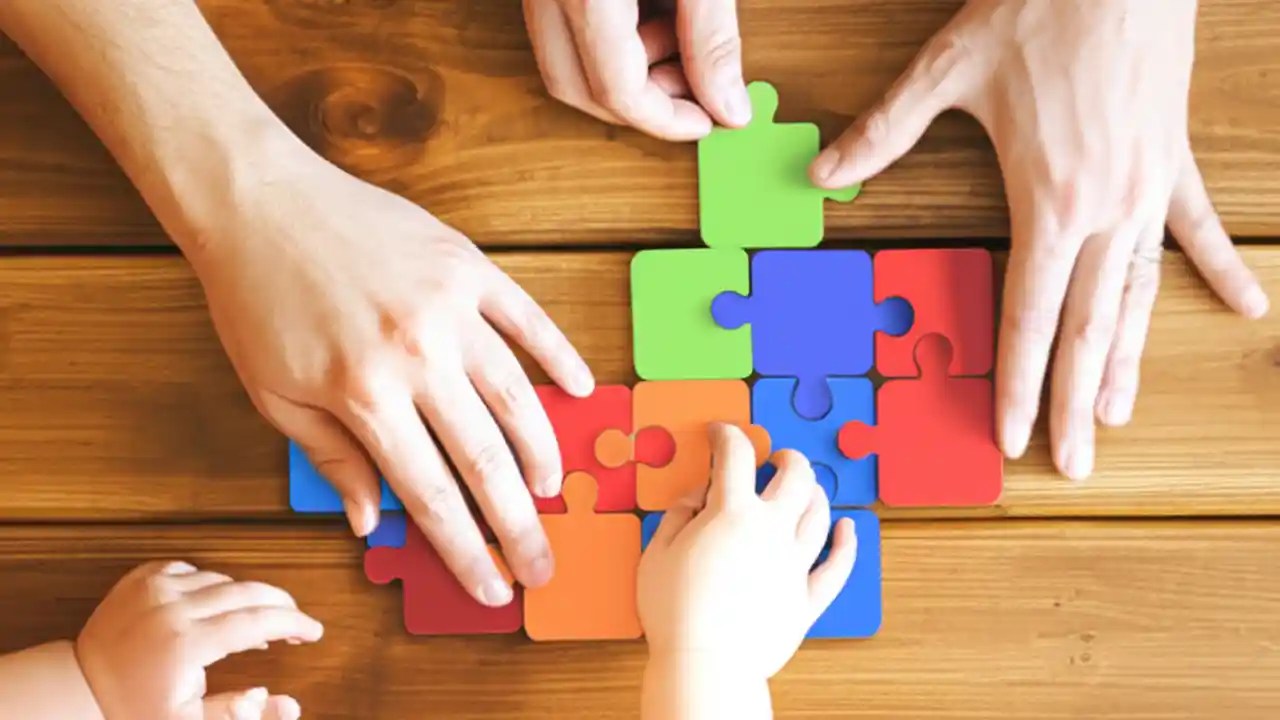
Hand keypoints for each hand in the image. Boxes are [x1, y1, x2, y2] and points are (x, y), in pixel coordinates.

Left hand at [75, 560, 323, 719]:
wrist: (78, 688)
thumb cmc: (134, 709)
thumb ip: (240, 713)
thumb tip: (290, 705)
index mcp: (187, 643)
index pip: (259, 623)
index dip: (293, 625)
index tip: (314, 632)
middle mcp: (174, 607)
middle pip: (249, 592)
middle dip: (281, 605)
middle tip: (296, 622)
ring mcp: (155, 587)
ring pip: (223, 580)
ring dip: (246, 597)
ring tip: (254, 622)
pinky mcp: (142, 578)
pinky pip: (192, 569)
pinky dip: (211, 583)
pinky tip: (213, 603)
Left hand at [186, 137, 594, 606]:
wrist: (258, 200)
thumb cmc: (256, 298)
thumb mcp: (275, 394)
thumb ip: (332, 459)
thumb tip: (371, 520)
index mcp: (364, 394)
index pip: (430, 492)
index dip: (465, 549)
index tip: (491, 585)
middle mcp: (417, 355)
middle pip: (485, 458)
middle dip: (518, 523)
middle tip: (542, 564)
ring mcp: (451, 307)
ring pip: (517, 395)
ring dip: (542, 450)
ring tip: (551, 488)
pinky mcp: (468, 266)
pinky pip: (528, 319)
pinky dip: (559, 356)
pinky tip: (580, 389)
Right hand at [522, 0, 751, 138]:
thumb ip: (712, 37)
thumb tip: (728, 106)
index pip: (616, 90)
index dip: (667, 119)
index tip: (708, 121)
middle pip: (574, 86)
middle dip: (640, 102)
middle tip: (695, 86)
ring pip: (562, 58)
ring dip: (622, 67)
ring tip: (679, 32)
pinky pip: (561, 22)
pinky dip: (608, 35)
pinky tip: (653, 9)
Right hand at [637, 423, 855, 679]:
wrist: (706, 663)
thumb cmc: (676, 612)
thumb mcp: (658, 551)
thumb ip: (679, 515)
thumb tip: (697, 498)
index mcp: (732, 514)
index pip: (735, 455)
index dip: (727, 435)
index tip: (720, 433)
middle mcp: (771, 531)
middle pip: (796, 476)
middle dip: (787, 457)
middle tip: (776, 457)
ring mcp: (794, 563)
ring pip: (820, 513)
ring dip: (815, 492)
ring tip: (806, 488)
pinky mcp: (807, 597)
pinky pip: (837, 566)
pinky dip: (847, 544)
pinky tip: (848, 529)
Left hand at [809, 0, 1269, 479]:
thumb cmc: (1041, 8)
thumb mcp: (947, 68)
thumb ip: (886, 129)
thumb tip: (825, 170)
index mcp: (1049, 200)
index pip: (1028, 315)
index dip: (1017, 382)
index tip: (1012, 436)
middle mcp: (1105, 210)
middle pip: (1087, 326)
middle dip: (1072, 401)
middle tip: (1075, 462)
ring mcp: (1148, 189)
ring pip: (1138, 294)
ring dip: (1129, 358)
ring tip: (1118, 412)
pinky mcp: (1173, 161)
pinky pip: (1196, 228)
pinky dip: (1216, 268)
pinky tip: (1246, 307)